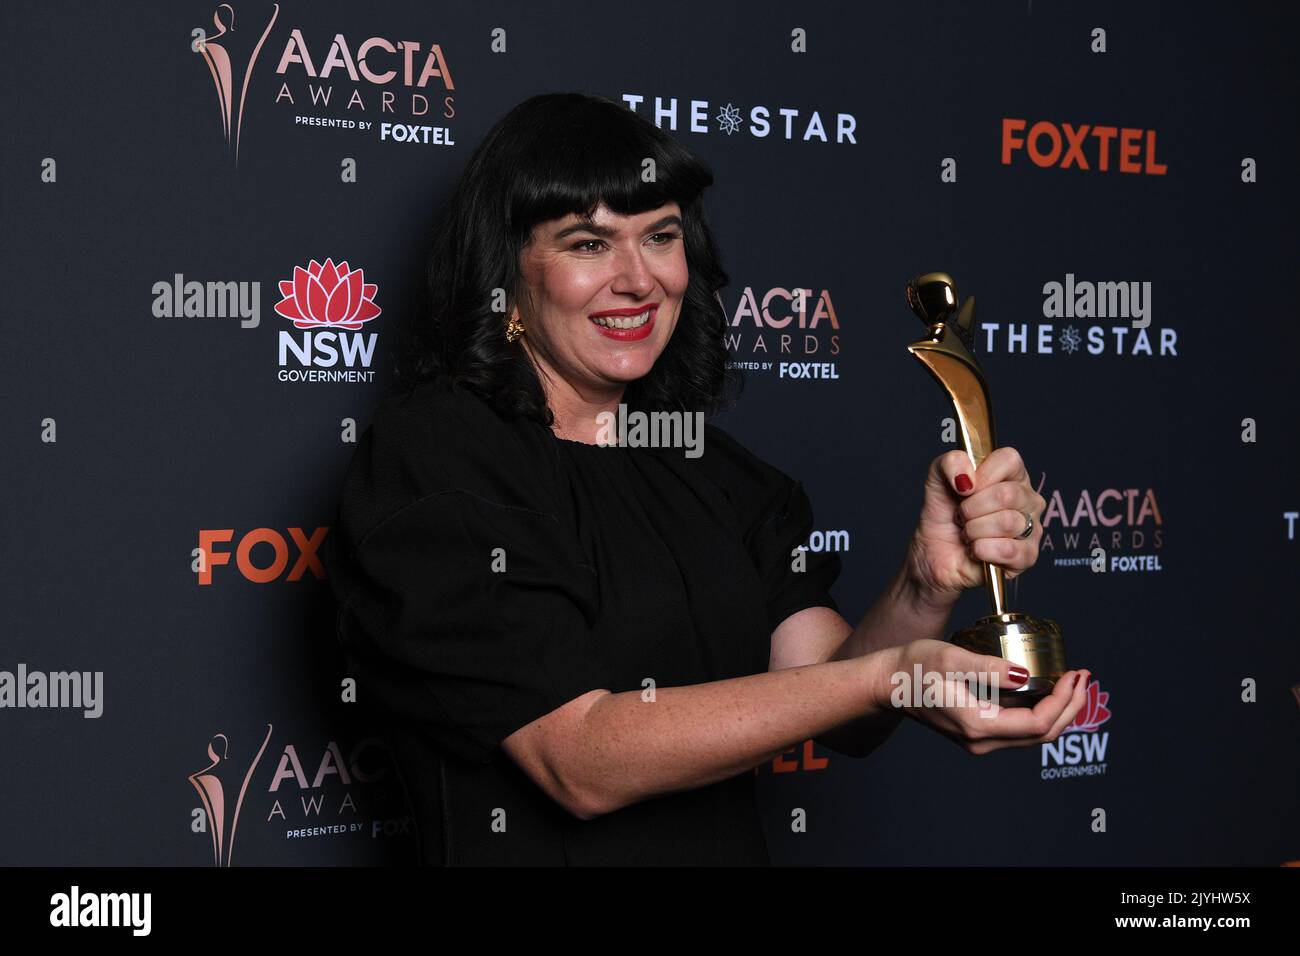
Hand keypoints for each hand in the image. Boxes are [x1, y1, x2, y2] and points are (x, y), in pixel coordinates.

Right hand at [877, 639, 1089, 754]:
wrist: (886, 683)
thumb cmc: (913, 667)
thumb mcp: (952, 658)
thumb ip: (990, 668)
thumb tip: (1024, 675)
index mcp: (977, 724)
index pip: (1038, 723)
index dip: (1064, 701)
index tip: (1076, 674)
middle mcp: (981, 740)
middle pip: (1042, 735)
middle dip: (1069, 707)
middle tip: (1083, 677)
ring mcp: (978, 739)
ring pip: (1032, 734)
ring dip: (1058, 711)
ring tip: (1071, 682)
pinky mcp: (976, 730)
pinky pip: (1018, 728)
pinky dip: (1039, 711)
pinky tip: (1045, 689)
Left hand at [906, 446, 1045, 605]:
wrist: (933, 552)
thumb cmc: (943, 515)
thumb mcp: (938, 479)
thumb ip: (950, 463)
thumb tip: (967, 477)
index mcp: (1012, 475)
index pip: (1010, 459)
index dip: (981, 475)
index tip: (963, 489)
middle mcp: (1028, 500)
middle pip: (1007, 494)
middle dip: (971, 508)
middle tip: (962, 516)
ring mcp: (1031, 528)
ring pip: (1007, 523)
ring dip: (974, 530)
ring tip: (968, 533)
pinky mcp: (1027, 557)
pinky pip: (1008, 550)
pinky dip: (981, 550)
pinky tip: (975, 551)